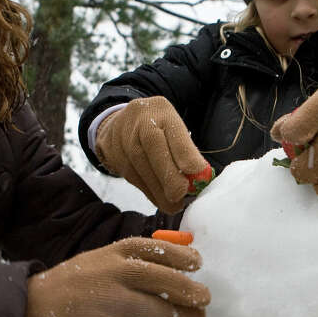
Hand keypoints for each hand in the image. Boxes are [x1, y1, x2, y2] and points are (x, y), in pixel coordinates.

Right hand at [24, 237, 209, 316]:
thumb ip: (133, 261)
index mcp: (113, 253)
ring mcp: (111, 304)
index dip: (183, 257)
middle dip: (192, 292)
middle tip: (204, 300)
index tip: (197, 264)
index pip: (157, 249)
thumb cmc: (71, 288)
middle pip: (168, 280)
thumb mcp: (98, 262)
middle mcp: (115, 274)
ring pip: (164, 313)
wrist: (27, 314)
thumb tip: (183, 255)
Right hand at [95, 96, 209, 212]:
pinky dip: (149, 192)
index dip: (185, 153)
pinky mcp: (116, 157)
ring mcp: (124, 139)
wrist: (120, 123)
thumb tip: (201, 178)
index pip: (173, 130)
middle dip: (168, 176)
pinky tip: (161, 201)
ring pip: (140, 167)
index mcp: (161, 110)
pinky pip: (134, 178)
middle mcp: (140, 121)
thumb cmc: (158, 127)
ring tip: (174, 206)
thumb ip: (186, 149)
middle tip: (181, 195)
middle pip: (153, 148)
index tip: (198, 172)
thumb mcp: (173, 127)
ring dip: (158, 191)